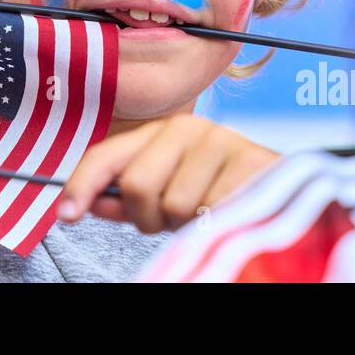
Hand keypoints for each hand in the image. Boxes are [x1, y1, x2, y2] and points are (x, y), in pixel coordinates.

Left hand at [58, 116, 280, 234]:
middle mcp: (189, 129)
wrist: (288, 189)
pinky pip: (210, 213)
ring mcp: (222, 143)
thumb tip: (82, 205)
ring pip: (174, 207)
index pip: (107, 155)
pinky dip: (216, 224)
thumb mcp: (167, 192)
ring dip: (187, 225)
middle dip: (147, 218)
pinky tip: (230, 212)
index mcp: (162, 131)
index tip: (66, 213)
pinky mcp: (251, 164)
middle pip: (136, 186)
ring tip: (207, 213)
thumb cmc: (218, 190)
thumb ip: (125, 198)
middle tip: (171, 219)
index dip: (81, 185)